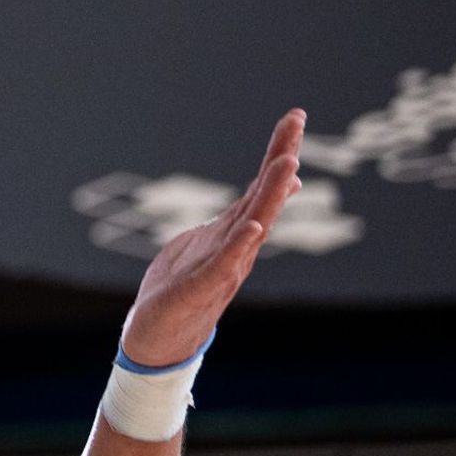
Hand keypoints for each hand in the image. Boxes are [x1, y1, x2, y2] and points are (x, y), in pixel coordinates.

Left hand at [120, 109, 303, 366]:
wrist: (158, 338)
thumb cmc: (184, 289)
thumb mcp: (214, 243)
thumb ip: (241, 217)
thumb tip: (270, 194)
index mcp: (235, 231)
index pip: (261, 186)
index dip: (278, 151)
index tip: (295, 116)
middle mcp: (238, 245)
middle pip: (263, 196)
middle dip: (280, 159)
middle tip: (296, 121)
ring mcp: (224, 266)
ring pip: (253, 225)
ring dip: (270, 196)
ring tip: (287, 165)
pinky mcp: (202, 288)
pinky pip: (225, 265)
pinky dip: (241, 246)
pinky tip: (255, 228)